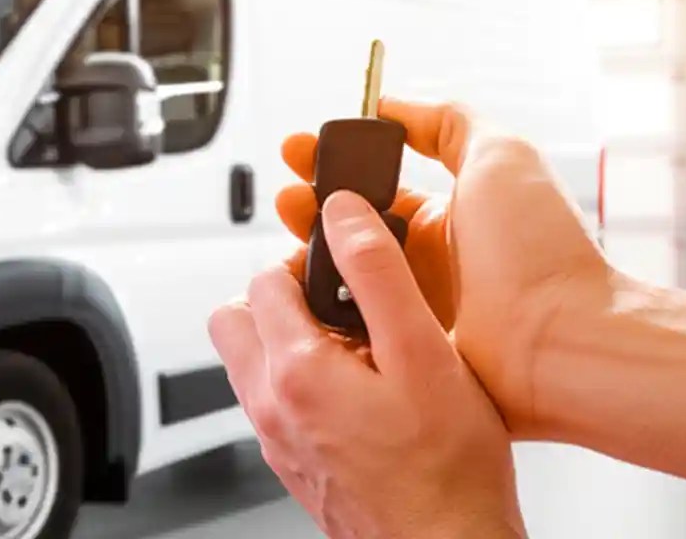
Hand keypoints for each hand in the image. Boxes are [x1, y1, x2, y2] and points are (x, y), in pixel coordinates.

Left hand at [209, 191, 525, 538]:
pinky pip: (277, 402)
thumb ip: (378, 274)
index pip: (263, 279)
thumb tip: (345, 215)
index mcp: (296, 373)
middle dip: (280, 297)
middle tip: (340, 304)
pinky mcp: (296, 465)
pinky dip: (303, 382)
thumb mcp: (424, 352)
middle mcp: (273, 409)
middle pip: (237, 320)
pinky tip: (361, 391)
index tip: (349, 269)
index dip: (308, 260)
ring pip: (254, 363)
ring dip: (291, 339)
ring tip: (359, 347)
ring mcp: (280, 442)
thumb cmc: (447, 470)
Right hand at [274, 98, 612, 436]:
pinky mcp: (404, 351)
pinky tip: (303, 292)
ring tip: (291, 238)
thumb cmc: (541, 251)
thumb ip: (446, 121)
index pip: (375, 182)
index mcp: (449, 215)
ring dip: (309, 254)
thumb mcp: (500, 153)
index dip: (334, 162)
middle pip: (348, 228)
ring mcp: (414, 307)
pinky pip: (350, 326)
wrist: (560, 343)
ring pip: (342, 275)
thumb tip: (391, 107)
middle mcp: (428, 261)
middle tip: (286, 196)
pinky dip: (323, 308)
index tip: (300, 150)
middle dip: (309, 205)